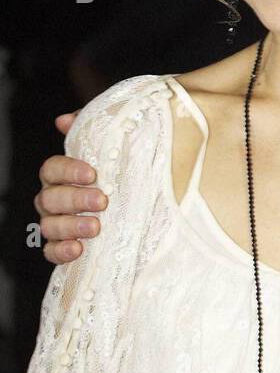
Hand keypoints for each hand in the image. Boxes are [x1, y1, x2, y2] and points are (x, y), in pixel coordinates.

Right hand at [34, 111, 107, 264]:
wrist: (138, 207)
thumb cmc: (119, 173)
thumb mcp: (112, 147)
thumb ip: (90, 130)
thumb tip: (64, 121)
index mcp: (62, 175)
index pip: (52, 169)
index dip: (68, 170)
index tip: (92, 173)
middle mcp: (54, 199)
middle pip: (50, 198)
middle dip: (75, 199)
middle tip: (102, 201)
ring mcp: (56, 223)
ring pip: (49, 225)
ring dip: (70, 226)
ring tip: (95, 227)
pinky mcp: (63, 247)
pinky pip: (51, 252)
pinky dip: (61, 251)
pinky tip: (77, 249)